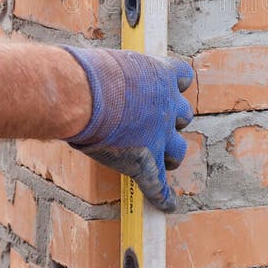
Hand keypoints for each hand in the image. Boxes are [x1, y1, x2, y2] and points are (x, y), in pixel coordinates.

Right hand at [62, 48, 194, 212]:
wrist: (85, 97)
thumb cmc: (90, 73)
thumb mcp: (111, 63)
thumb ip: (119, 74)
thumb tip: (101, 78)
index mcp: (160, 75)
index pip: (182, 76)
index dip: (175, 84)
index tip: (169, 87)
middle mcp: (167, 105)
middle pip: (183, 115)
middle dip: (172, 119)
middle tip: (155, 123)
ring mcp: (159, 136)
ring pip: (177, 149)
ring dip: (170, 153)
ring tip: (162, 159)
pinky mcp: (147, 163)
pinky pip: (159, 185)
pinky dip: (163, 197)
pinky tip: (167, 205)